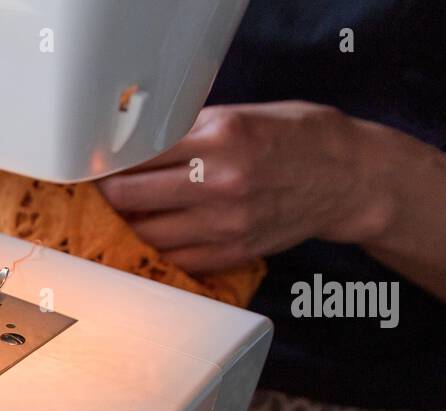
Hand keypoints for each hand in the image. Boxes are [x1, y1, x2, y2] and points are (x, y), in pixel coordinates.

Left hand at [98, 102, 394, 272]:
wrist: (348, 178)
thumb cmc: (295, 139)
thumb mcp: (240, 116)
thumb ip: (188, 132)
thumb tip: (135, 147)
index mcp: (220, 139)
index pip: (140, 156)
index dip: (111, 164)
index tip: (97, 166)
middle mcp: (220, 183)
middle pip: (132, 198)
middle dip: (110, 196)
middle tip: (103, 194)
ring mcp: (227, 224)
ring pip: (148, 235)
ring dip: (128, 228)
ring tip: (124, 218)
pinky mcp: (234, 252)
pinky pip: (176, 260)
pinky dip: (158, 251)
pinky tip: (152, 240)